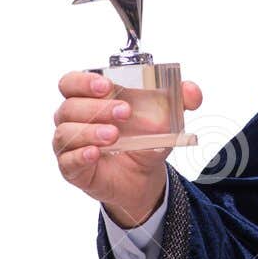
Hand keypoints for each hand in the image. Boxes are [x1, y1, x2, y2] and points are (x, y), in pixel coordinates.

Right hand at [52, 70, 203, 226]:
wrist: (144, 177)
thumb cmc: (143, 139)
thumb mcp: (165, 119)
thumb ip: (179, 100)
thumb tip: (191, 91)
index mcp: (90, 99)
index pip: (71, 82)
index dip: (84, 81)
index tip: (107, 85)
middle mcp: (74, 119)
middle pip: (69, 106)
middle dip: (96, 107)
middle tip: (124, 112)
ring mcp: (70, 144)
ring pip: (66, 132)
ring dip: (90, 131)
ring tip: (113, 135)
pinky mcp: (72, 168)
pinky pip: (67, 160)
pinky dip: (80, 155)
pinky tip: (94, 153)